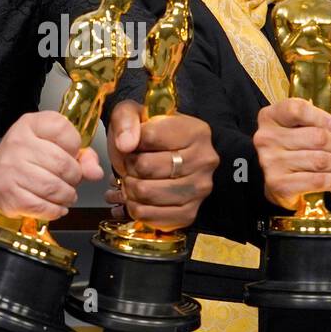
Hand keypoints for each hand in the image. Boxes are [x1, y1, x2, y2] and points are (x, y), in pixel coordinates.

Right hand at [0, 111, 102, 220]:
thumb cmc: (25, 161)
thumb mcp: (51, 146)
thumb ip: (80, 155)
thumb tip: (95, 172)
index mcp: (30, 124)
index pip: (64, 130)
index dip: (75, 146)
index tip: (71, 154)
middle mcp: (18, 143)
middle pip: (63, 163)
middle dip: (74, 177)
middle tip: (70, 180)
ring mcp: (11, 169)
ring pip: (55, 187)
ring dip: (67, 196)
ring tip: (64, 194)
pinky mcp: (9, 194)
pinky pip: (43, 206)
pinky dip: (55, 210)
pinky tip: (54, 206)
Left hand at [106, 101, 217, 230]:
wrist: (166, 159)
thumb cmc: (150, 138)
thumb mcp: (135, 115)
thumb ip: (126, 120)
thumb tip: (126, 144)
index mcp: (196, 131)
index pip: (149, 136)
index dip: (131, 141)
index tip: (133, 143)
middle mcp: (204, 160)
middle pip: (146, 167)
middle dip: (129, 166)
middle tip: (131, 165)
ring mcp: (200, 189)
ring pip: (146, 193)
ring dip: (130, 188)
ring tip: (133, 180)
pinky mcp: (189, 213)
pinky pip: (150, 216)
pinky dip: (136, 208)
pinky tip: (138, 198)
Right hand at [252, 98, 330, 209]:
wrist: (277, 182)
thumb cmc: (291, 150)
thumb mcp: (295, 126)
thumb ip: (312, 118)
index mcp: (270, 118)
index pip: (297, 109)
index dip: (321, 118)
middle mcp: (266, 139)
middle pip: (317, 137)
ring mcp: (271, 163)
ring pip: (321, 160)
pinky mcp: (279, 185)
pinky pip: (319, 180)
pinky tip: (326, 177)